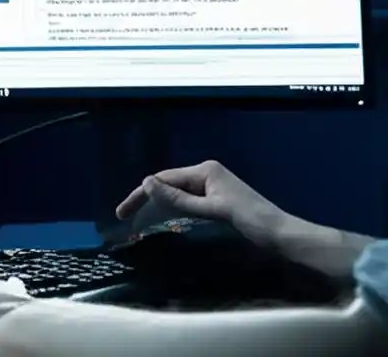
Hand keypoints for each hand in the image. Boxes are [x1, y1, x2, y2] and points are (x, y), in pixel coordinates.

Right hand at [115, 160, 288, 248]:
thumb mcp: (212, 210)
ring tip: (137, 218)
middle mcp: (206, 173)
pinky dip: (172, 209)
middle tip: (124, 216)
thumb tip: (146, 183)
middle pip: (168, 184)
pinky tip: (163, 218)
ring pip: (176, 193)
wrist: (283, 235)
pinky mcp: (216, 200)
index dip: (141, 194)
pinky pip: (187, 201)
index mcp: (205, 170)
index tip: (122, 212)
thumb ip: (179, 199)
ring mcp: (212, 187)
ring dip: (158, 204)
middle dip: (146, 198)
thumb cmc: (251, 220)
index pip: (164, 179)